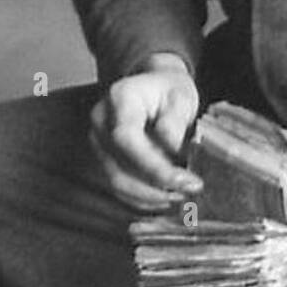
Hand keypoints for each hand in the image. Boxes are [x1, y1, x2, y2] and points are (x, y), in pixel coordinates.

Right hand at [88, 54, 202, 211]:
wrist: (152, 88)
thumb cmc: (168, 91)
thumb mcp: (181, 96)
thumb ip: (175, 121)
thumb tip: (171, 150)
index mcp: (119, 99)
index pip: (126, 138)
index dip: (153, 166)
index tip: (183, 180)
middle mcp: (101, 121)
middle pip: (118, 167)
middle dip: (155, 187)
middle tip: (188, 190)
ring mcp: (98, 143)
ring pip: (117, 182)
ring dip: (150, 196)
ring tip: (180, 195)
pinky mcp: (103, 160)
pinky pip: (119, 187)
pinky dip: (142, 198)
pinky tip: (165, 197)